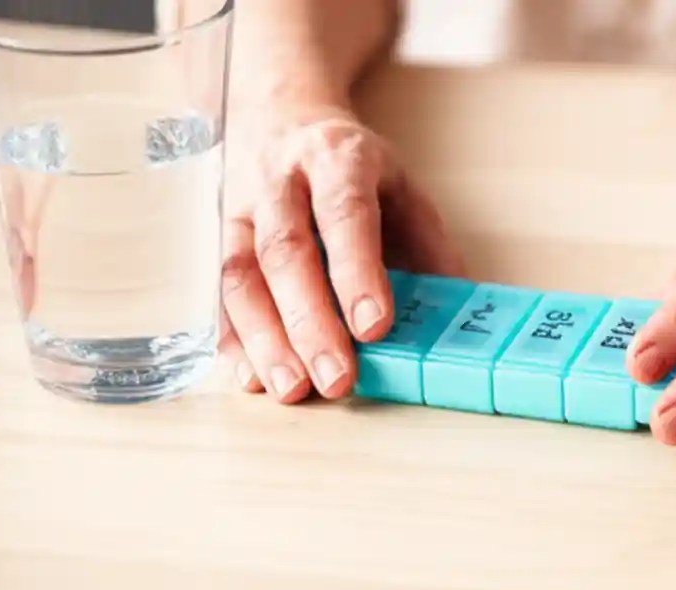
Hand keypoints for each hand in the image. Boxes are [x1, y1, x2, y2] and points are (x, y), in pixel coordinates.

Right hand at [220, 102, 463, 402]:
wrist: (279, 116)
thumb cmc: (350, 169)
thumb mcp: (402, 190)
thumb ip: (431, 249)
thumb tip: (459, 315)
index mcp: (339, 160)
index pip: (345, 214)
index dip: (357, 272)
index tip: (374, 328)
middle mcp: (281, 180)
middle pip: (286, 251)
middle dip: (311, 322)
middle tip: (337, 378)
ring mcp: (240, 208)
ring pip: (240, 275)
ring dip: (265, 340)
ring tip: (293, 389)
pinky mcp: (216, 239)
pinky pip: (217, 293)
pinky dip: (233, 340)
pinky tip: (253, 378)